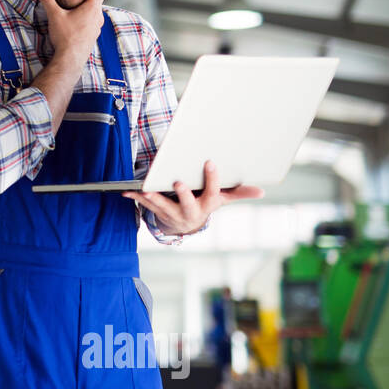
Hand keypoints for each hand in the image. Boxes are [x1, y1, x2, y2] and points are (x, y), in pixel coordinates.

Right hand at [33, 0, 104, 71]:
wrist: (70, 60)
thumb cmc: (64, 36)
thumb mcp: (54, 14)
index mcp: (92, 8)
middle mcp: (98, 17)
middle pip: (97, 2)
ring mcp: (97, 29)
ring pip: (95, 14)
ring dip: (87, 11)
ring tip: (73, 11)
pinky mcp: (93, 38)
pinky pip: (92, 25)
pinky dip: (86, 22)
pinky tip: (74, 25)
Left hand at [122, 160, 263, 235]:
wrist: (186, 225)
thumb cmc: (204, 204)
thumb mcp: (221, 200)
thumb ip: (238, 193)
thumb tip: (262, 191)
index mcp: (207, 206)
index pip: (212, 193)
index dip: (212, 179)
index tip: (210, 162)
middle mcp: (190, 212)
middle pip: (187, 204)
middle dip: (183, 194)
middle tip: (178, 183)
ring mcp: (172, 214)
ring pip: (162, 207)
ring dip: (153, 198)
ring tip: (146, 190)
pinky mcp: (157, 212)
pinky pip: (145, 206)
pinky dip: (135, 197)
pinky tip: (126, 191)